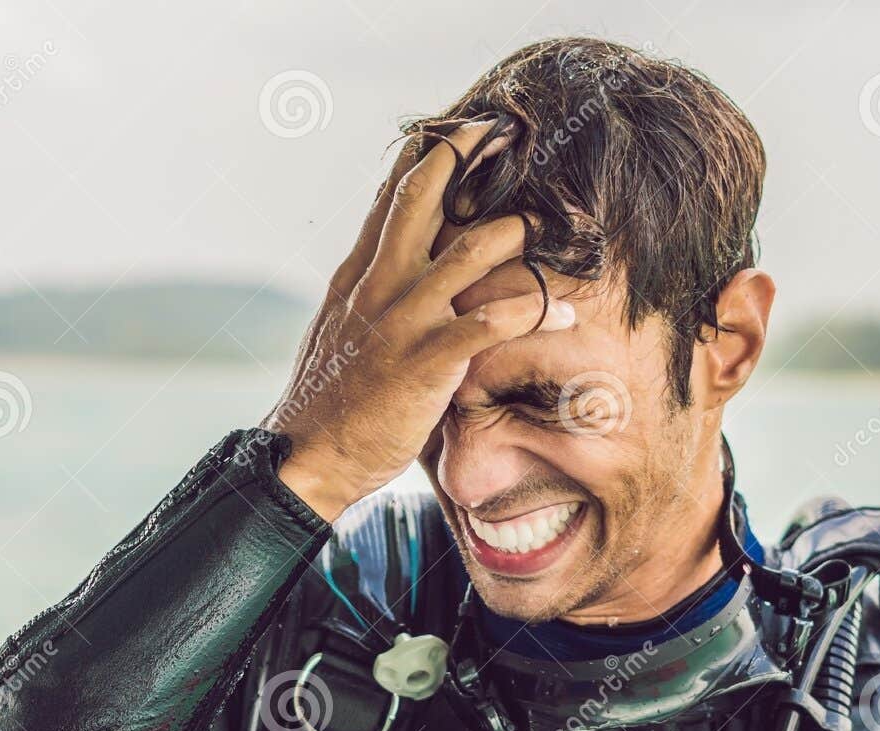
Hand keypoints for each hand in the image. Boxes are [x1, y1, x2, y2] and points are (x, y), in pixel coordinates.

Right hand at [266, 118, 575, 521]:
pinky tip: (569, 317)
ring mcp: (403, 318)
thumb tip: (388, 273)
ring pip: (471, 252)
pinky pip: (493, 322)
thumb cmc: (330, 403)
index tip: (460, 125)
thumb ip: (367, 296)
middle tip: (508, 136)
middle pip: (424, 197)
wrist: (310, 455)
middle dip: (469, 158)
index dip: (427, 155)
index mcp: (357, 273)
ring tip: (551, 230)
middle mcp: (378, 283)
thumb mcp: (340, 332)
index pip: (390, 196)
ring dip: (518, 235)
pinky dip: (537, 314)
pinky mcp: (428, 359)